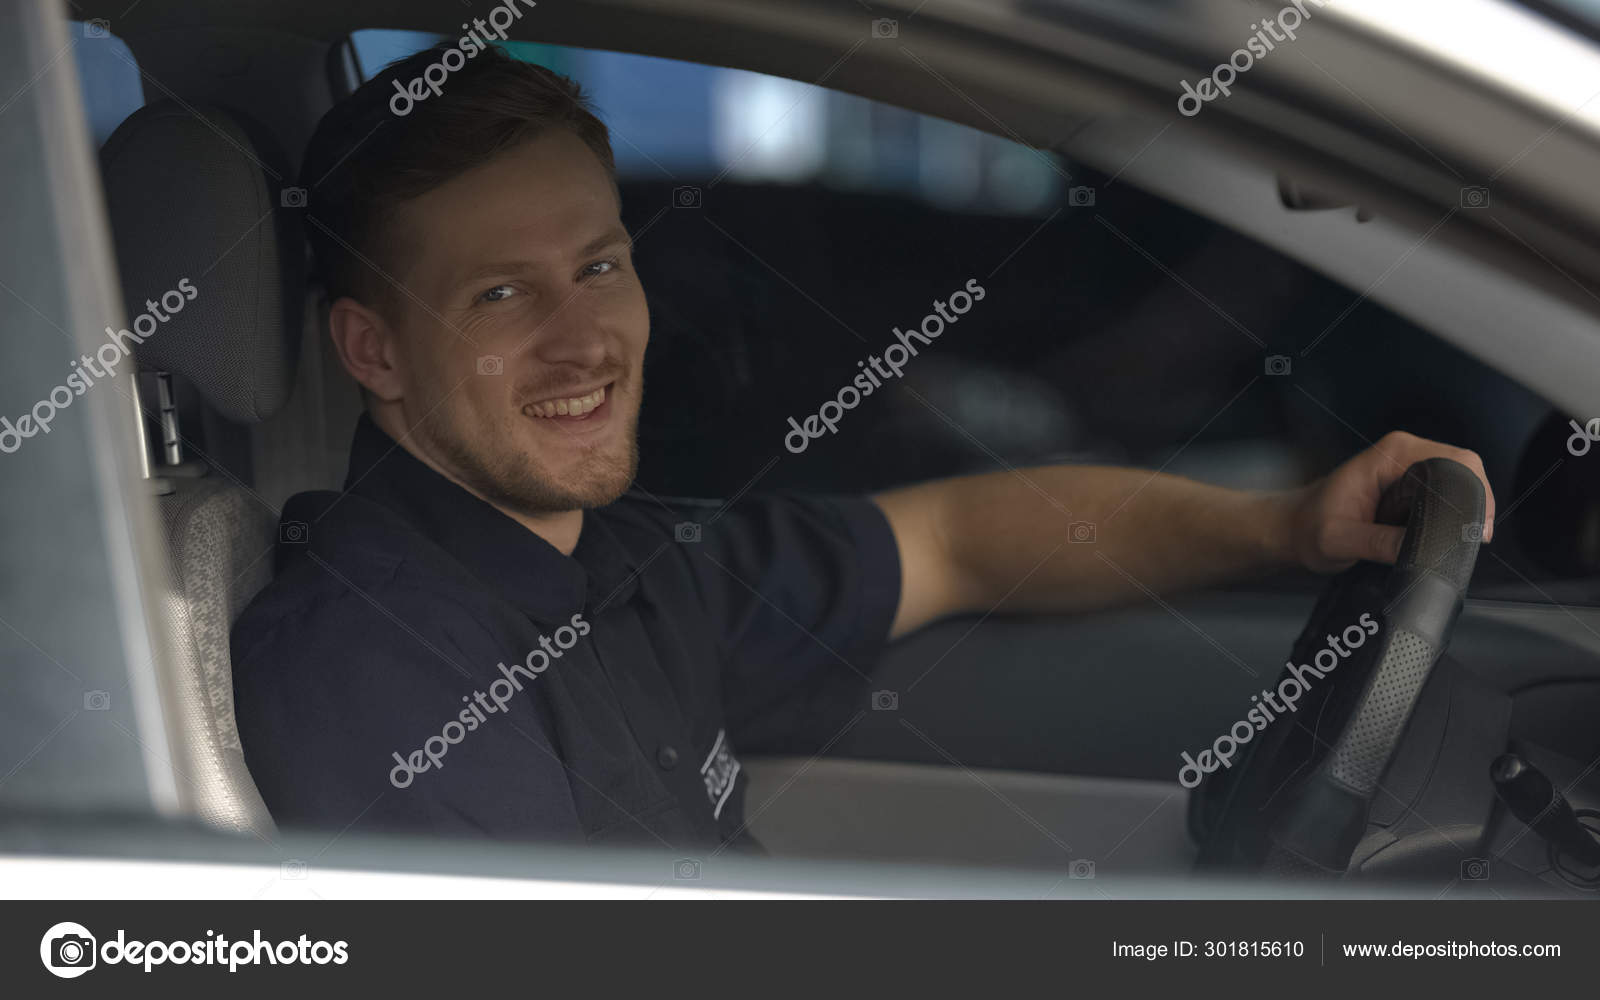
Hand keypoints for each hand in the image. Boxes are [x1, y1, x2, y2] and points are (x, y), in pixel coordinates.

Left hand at [1279, 431, 1495, 573]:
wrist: (1293, 528)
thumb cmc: (1308, 527)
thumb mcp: (1338, 540)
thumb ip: (1376, 543)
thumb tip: (1417, 549)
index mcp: (1391, 454)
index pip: (1456, 461)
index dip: (1475, 493)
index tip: (1474, 528)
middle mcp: (1404, 454)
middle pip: (1467, 469)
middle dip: (1475, 504)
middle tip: (1471, 539)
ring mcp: (1410, 468)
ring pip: (1460, 482)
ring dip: (1465, 511)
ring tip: (1456, 540)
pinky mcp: (1411, 485)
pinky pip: (1447, 494)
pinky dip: (1453, 514)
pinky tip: (1446, 534)